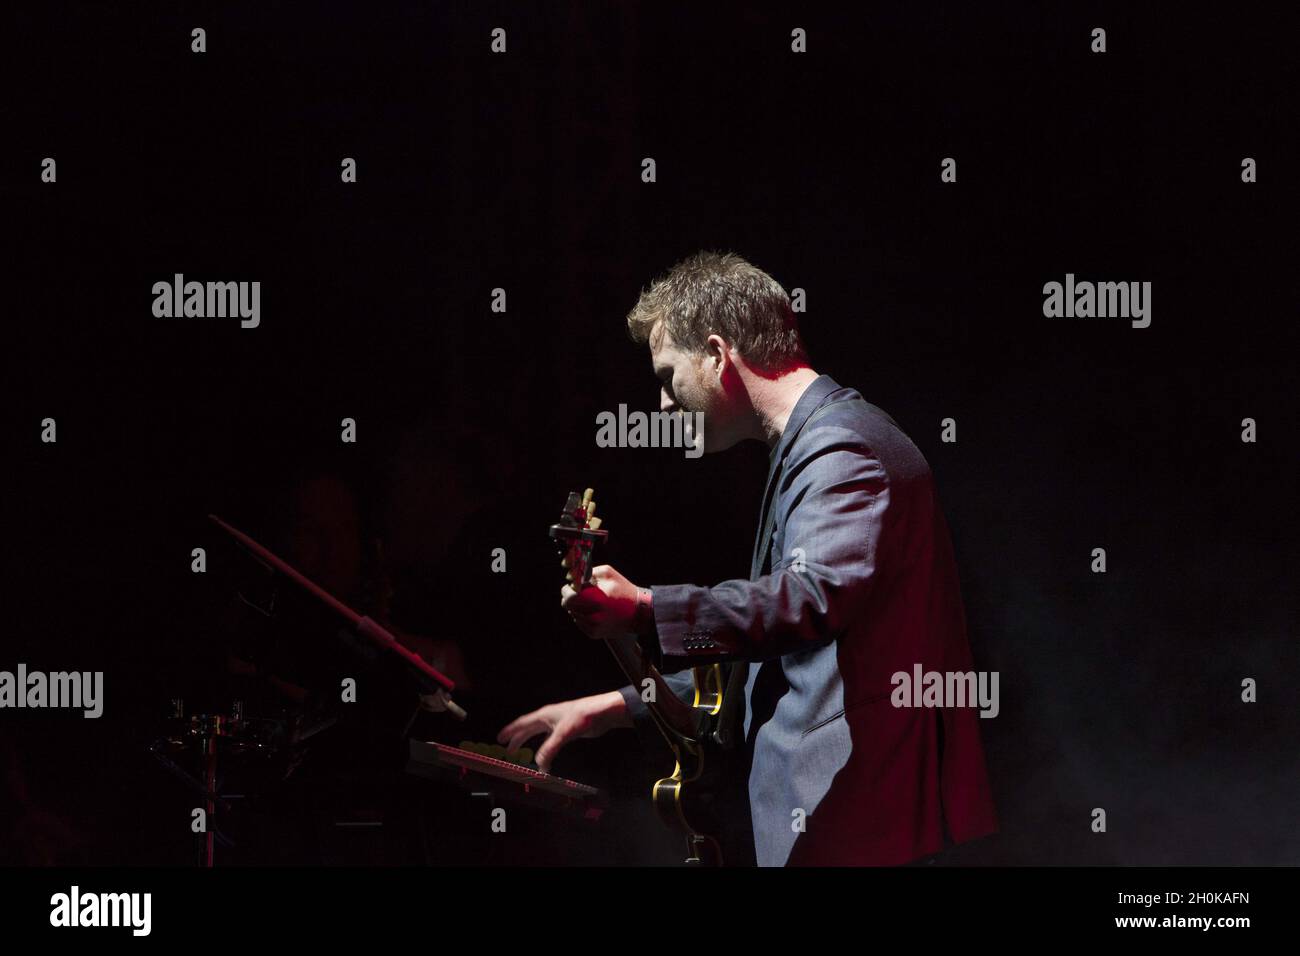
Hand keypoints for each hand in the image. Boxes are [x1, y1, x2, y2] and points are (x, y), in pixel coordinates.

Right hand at [497, 691, 630, 772]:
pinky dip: (544, 747)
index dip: (510, 731)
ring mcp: (558, 723)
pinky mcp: (567, 729)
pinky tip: (545, 754)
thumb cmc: (583, 716)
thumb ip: (550, 749)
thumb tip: (539, 765)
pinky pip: (550, 739)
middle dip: (517, 739)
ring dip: (529, 742)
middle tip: (507, 750)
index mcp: (544, 715)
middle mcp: (549, 718)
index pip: (522, 724)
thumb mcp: (564, 733)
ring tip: (521, 752)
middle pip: (528, 729)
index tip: (499, 738)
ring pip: (539, 734)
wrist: (602, 712)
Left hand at [561, 564, 638, 640]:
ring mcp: (593, 627)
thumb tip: (574, 578)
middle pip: (568, 606)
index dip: (567, 590)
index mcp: (595, 599)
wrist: (639, 612)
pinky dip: (584, 616)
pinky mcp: (594, 634)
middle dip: (571, 598)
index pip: (568, 597)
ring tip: (593, 603)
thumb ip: (588, 573)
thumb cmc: (624, 590)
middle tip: (580, 594)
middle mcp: (593, 616)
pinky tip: (596, 612)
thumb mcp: (608, 573)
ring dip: (578, 607)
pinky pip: (579, 623)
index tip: (571, 587)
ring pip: (573, 614)